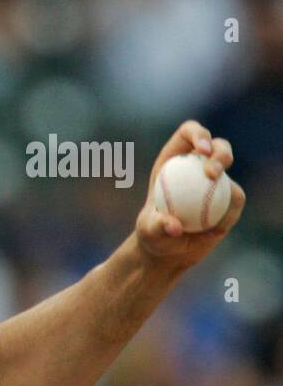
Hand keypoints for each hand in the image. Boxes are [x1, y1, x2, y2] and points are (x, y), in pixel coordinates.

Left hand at [134, 120, 245, 269]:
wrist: (169, 252)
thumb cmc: (153, 236)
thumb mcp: (148, 232)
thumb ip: (157, 226)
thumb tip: (173, 226)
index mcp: (174, 159)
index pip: (189, 134)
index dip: (199, 134)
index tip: (201, 150)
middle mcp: (197, 165)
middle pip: (217, 146)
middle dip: (220, 152)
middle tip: (213, 172)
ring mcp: (216, 181)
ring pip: (231, 172)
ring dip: (229, 181)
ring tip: (216, 197)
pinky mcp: (229, 199)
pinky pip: (236, 199)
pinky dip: (229, 211)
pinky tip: (217, 227)